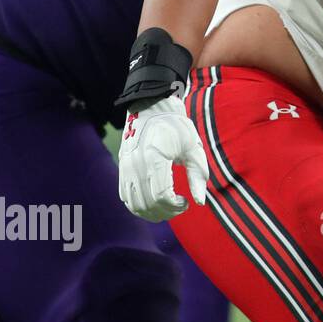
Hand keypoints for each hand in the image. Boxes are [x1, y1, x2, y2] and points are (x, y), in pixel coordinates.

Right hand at [117, 96, 208, 221]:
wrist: (151, 108)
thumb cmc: (177, 127)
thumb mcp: (193, 148)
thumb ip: (198, 175)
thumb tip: (200, 202)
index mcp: (154, 158)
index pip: (161, 195)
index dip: (175, 206)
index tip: (186, 202)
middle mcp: (135, 165)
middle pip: (147, 203)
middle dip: (166, 212)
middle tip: (180, 207)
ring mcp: (125, 167)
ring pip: (134, 204)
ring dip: (152, 213)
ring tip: (169, 207)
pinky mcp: (121, 169)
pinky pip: (125, 197)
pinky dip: (139, 206)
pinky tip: (155, 203)